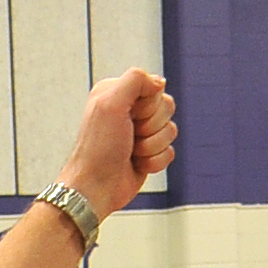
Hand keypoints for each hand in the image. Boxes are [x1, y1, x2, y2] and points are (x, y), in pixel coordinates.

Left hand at [56, 70, 175, 219]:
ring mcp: (140, 133)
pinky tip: (137, 164)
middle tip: (130, 135)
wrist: (96, 187)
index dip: (148, 105)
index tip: (129, 116)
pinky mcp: (149, 154)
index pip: (155, 87)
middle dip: (151, 126)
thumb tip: (159, 82)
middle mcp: (130, 110)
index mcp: (118, 93)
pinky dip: (154, 161)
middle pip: (167, 107)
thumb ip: (135, 80)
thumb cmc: (98, 149)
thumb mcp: (110, 104)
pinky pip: (169, 152)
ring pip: (170, 131)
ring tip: (131, 152)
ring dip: (152, 146)